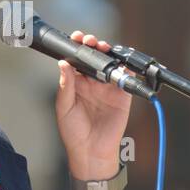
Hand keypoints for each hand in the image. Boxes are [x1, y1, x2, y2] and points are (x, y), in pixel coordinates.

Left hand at [55, 30, 134, 177]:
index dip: (78, 47)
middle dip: (94, 45)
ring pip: (110, 64)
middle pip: (95, 57)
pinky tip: (119, 62)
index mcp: (77, 83)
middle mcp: (93, 83)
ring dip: (108, 53)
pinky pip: (126, 78)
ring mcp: (108, 88)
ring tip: (103, 48)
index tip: (77, 38)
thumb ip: (66, 85)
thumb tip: (63, 64)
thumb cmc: (73, 132)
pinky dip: (125, 68)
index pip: (78, 59)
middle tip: (91, 41)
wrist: (91, 152)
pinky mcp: (122, 96)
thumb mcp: (64, 107)